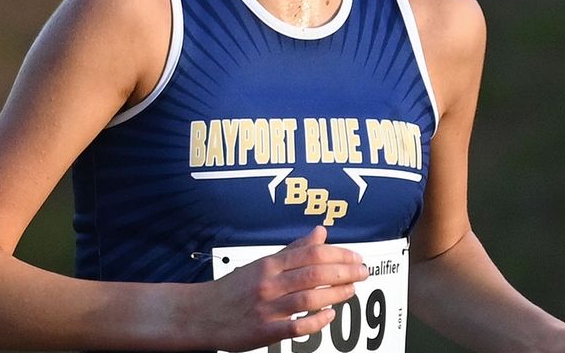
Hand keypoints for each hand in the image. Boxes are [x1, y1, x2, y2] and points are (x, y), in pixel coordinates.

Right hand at [199, 225, 369, 351]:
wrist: (201, 314)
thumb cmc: (233, 288)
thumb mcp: (262, 263)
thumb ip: (293, 249)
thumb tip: (320, 233)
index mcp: (269, 264)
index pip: (310, 253)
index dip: (339, 254)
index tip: (356, 257)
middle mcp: (269, 283)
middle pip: (314, 274)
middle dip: (344, 272)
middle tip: (363, 272)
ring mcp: (267, 308)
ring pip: (308, 298)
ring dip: (335, 294)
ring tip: (351, 291)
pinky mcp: (264, 331)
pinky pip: (296, 326)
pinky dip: (316, 321)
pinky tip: (330, 316)